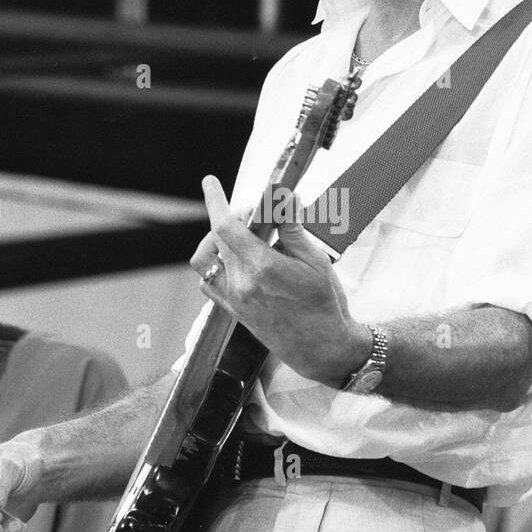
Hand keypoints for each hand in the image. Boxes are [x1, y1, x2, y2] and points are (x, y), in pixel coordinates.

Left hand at [191, 176, 371, 385]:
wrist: (322, 348)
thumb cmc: (325, 306)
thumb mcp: (315, 261)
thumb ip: (292, 228)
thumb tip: (285, 198)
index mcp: (262, 267)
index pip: (226, 225)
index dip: (215, 200)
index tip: (210, 183)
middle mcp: (242, 283)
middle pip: (219, 237)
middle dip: (235, 217)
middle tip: (260, 216)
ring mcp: (234, 299)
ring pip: (206, 260)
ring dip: (217, 240)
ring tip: (242, 236)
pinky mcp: (234, 311)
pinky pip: (209, 282)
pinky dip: (215, 265)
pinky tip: (237, 260)